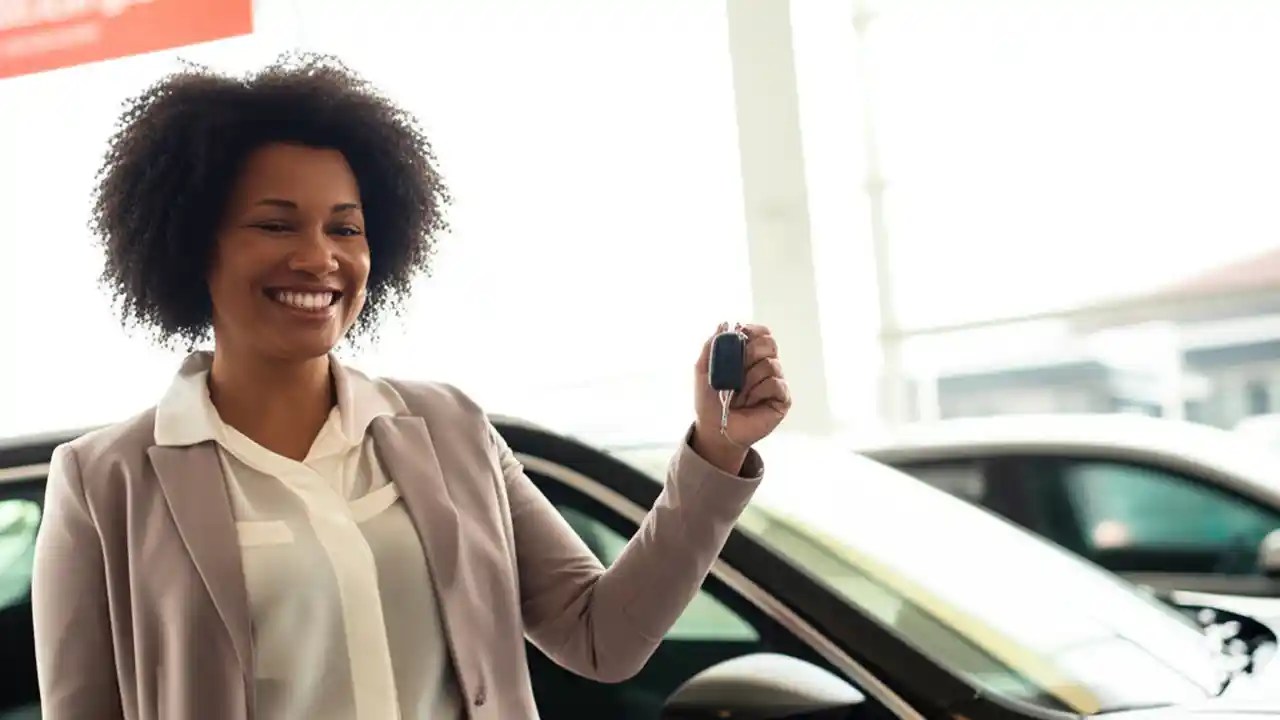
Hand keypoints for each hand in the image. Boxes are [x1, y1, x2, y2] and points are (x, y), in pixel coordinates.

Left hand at [691, 322, 791, 472]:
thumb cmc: (709, 400)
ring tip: (740, 394)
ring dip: (749, 379)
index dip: (753, 331)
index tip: (741, 336)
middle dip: (750, 352)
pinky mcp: (782, 399)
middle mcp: (765, 366)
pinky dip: (759, 392)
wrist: (714, 428)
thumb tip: (724, 324)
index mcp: (749, 355)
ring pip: (770, 364)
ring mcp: (775, 382)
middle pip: (770, 344)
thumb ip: (712, 346)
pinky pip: (776, 384)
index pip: (762, 333)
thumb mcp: (703, 369)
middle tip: (736, 369)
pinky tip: (752, 403)